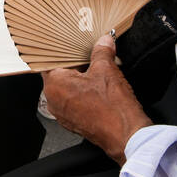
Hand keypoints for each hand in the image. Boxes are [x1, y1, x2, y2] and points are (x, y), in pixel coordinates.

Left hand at [41, 34, 151, 163]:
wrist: (126, 135)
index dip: (64, 50)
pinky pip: (74, 101)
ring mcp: (62, 113)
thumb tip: (103, 42)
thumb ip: (102, 52)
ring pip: (67, 88)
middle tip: (90, 55)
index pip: (50, 60)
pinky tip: (99, 88)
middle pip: (59, 74)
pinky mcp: (73, 122)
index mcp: (54, 84)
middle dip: (75, 64)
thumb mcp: (107, 69)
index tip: (73, 44)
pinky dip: (83, 92)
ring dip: (80, 79)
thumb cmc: (113, 108)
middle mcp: (54, 100)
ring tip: (97, 71)